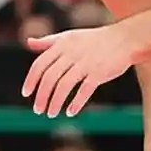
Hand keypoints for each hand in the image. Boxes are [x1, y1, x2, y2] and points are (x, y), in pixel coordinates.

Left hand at [23, 24, 137, 117]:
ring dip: (55, 102)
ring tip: (51, 113)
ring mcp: (86, 63)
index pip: (40, 64)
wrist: (124, 39)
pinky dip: (76, 103)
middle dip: (41, 96)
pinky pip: (84, 90)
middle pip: (50, 78)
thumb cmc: (94, 39)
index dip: (31, 80)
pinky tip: (70, 112)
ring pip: (64, 86)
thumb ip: (49, 42)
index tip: (26, 94)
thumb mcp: (69, 37)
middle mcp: (72, 53)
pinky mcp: (100, 72)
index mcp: (62, 44)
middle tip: (38, 110)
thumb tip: (29, 42)